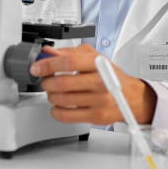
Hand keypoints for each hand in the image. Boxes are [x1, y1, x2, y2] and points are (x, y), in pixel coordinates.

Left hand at [29, 44, 156, 125]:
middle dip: (46, 82)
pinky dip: (56, 111)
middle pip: (62, 82)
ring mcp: (99, 100)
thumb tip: (48, 52)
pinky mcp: (96, 116)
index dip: (48, 64)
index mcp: (98, 63)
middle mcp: (101, 81)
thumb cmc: (110, 75)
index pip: (68, 62)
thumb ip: (69, 53)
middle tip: (45, 81)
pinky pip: (66, 116)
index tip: (36, 67)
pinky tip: (59, 105)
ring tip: (54, 92)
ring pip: (61, 100)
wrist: (130, 96)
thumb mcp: (93, 57)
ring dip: (51, 96)